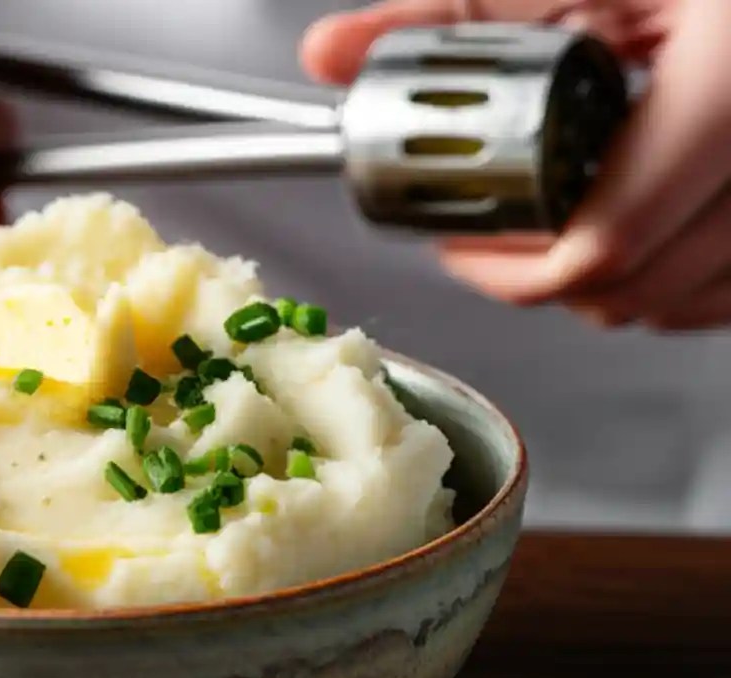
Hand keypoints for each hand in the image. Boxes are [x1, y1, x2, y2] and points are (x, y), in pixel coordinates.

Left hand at [303, 0, 730, 330]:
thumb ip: (455, 16)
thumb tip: (331, 52)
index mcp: (723, 84)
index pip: (604, 239)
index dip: (507, 264)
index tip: (456, 240)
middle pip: (630, 286)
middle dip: (537, 277)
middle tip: (485, 243)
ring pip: (674, 303)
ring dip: (596, 287)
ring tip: (549, 230)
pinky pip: (718, 296)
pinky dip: (660, 284)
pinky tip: (623, 237)